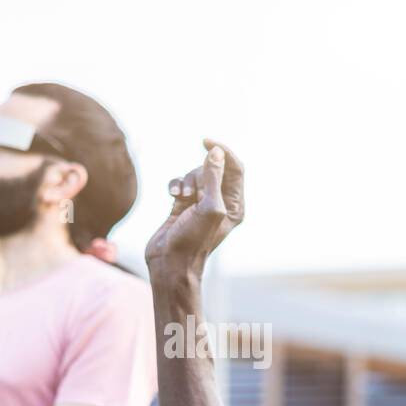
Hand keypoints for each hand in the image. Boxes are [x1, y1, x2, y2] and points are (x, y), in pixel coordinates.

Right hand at [145, 139, 243, 275]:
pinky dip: (175, 185)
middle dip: (198, 174)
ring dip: (185, 181)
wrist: (170, 263)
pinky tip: (171, 196)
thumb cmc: (193, 241)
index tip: (206, 142)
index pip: (235, 168)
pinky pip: (180, 183)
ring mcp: (200, 204)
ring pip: (194, 175)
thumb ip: (213, 178)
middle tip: (191, 194)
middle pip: (212, 169)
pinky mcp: (182, 205)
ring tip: (180, 198)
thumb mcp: (209, 208)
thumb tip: (216, 152)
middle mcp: (220, 203)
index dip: (223, 152)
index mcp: (235, 205)